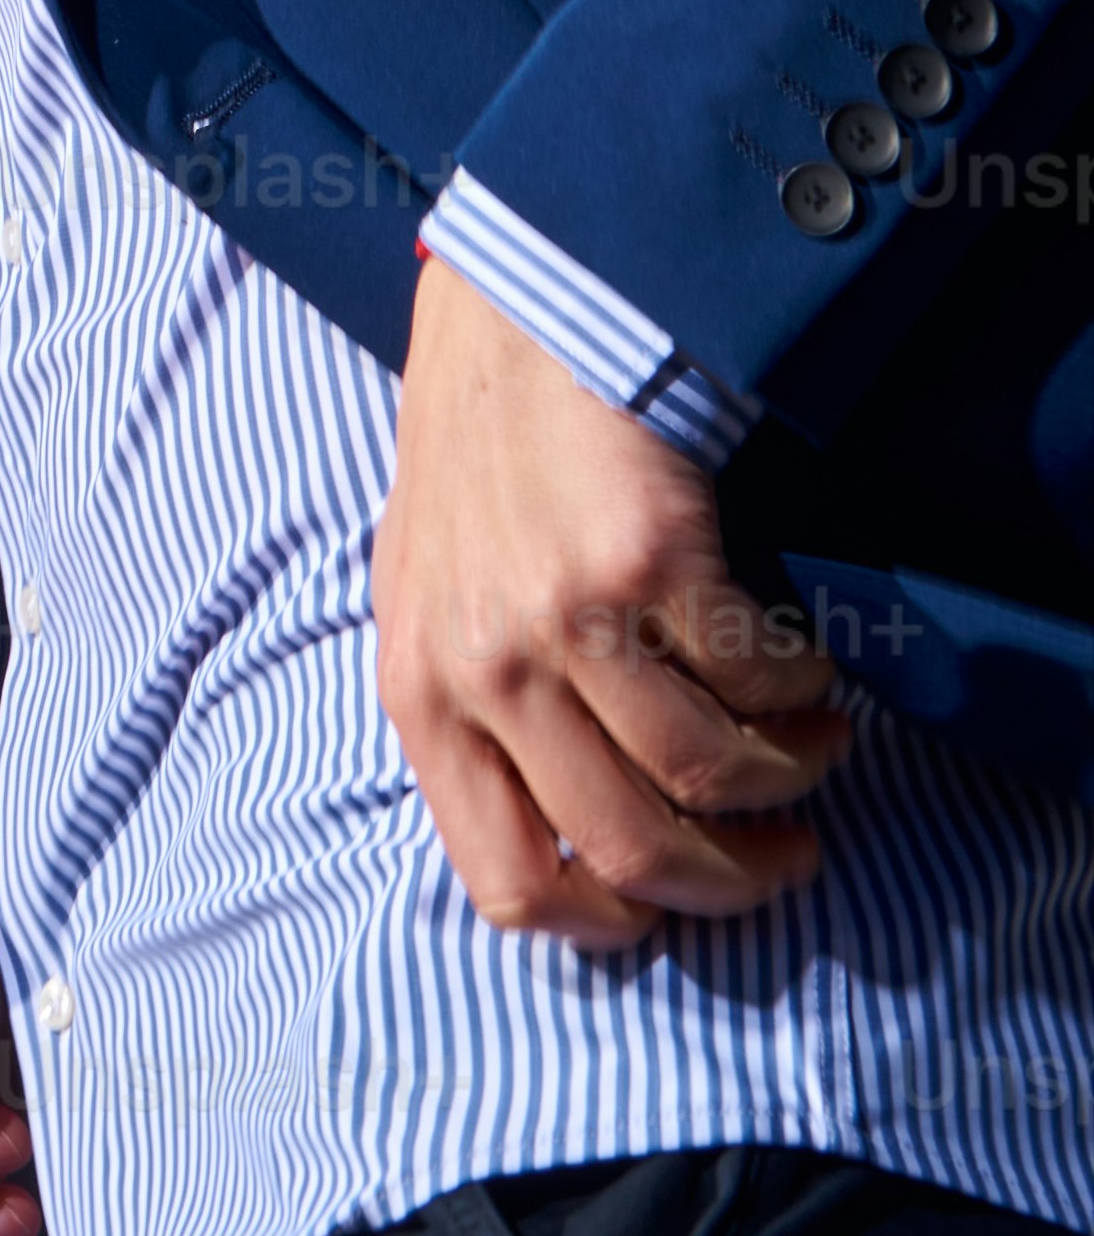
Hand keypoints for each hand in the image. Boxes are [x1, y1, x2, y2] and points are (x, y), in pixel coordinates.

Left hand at [375, 254, 850, 948]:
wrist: (517, 312)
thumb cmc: (479, 458)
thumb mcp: (430, 595)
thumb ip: (475, 714)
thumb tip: (571, 850)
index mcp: (422, 694)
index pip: (510, 884)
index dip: (612, 923)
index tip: (673, 904)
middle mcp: (484, 669)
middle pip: (634, 853)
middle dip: (735, 879)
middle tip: (788, 853)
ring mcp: (562, 615)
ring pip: (711, 777)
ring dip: (788, 778)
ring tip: (814, 744)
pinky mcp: (646, 559)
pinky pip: (755, 680)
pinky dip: (802, 689)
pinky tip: (808, 662)